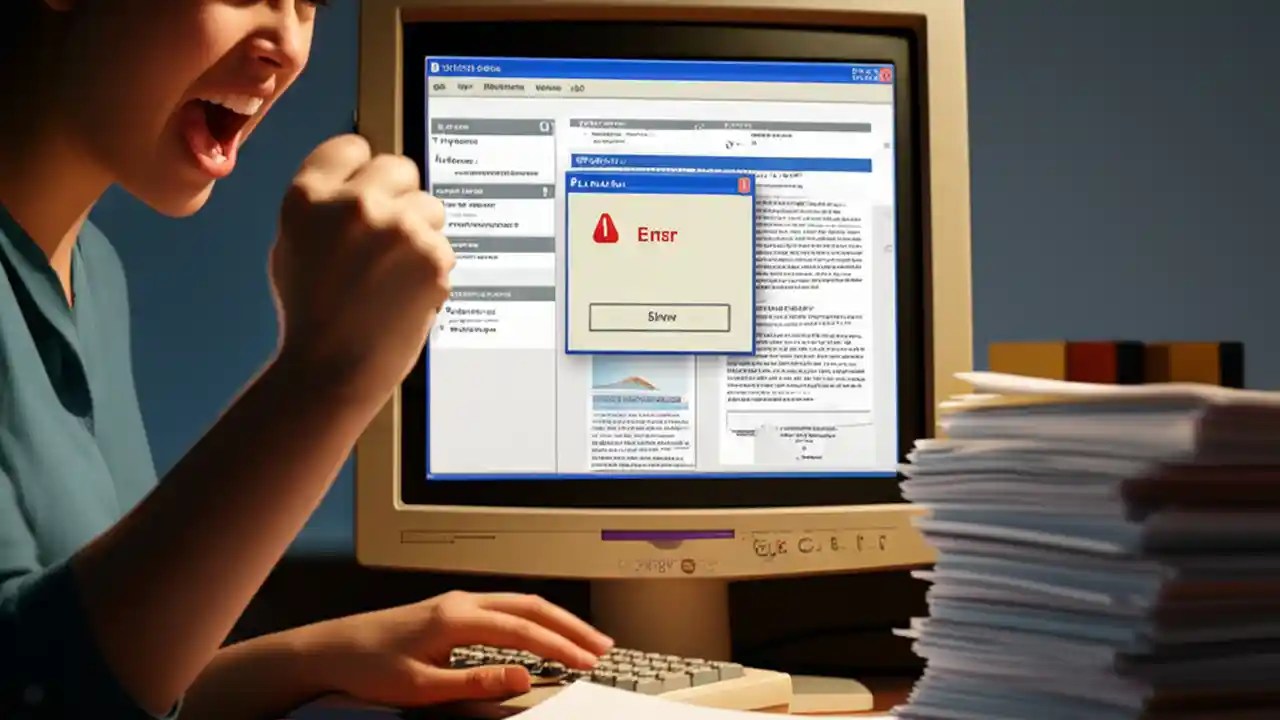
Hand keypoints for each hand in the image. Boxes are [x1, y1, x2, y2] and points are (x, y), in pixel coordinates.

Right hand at [270, 134, 454, 402]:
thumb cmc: (311, 311)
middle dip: (398, 197)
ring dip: (421, 234)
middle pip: (399, 167)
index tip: (364, 194)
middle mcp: (354, 203)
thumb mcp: (292, 242)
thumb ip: (324, 203)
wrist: (332, 367)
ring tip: (393, 275)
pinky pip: (445, 245)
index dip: (361, 172)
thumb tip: (360, 176)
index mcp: (309, 195)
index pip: (352, 147)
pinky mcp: (433, 255)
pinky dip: (433, 270)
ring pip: (430, 207)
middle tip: (387, 238)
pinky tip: (406, 294)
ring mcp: (397, 228)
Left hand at [303, 591, 613, 707]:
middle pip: (530, 605)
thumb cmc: (366, 667)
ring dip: (554, 619)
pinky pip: (503, 606)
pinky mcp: (449, 609)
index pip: (524, 629)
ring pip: (518, 602)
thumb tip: (523, 677)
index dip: (561, 646)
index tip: (589, 663)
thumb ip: (476, 682)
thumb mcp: (421, 686)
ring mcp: (455, 602)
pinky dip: (532, 618)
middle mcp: (460, 601)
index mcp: (457, 616)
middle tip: (603, 646)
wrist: (326, 649)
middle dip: (570, 625)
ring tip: (583, 638)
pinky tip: (540, 632)